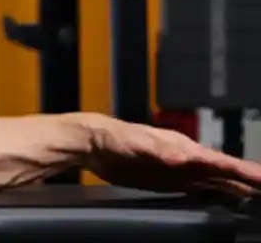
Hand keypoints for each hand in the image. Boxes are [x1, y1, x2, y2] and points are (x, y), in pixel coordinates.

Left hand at [84, 115, 260, 200]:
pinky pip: (199, 189)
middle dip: (249, 181)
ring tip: (257, 196)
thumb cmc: (115, 138)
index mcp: (183, 148)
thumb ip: (160, 151)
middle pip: (225, 172)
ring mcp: (179, 170)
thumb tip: (182, 158)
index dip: (244, 171)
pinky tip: (226, 200)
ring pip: (216, 181)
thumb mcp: (138, 143)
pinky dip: (217, 193)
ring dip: (237, 188)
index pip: (221, 161)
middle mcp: (186, 158)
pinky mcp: (168, 180)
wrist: (93, 144)